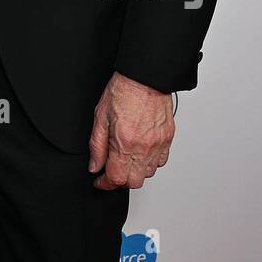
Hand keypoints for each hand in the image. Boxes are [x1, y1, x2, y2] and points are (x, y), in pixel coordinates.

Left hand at [88, 71, 174, 189]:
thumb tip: (94, 165)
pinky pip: (161, 161)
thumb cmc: (123, 91)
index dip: (105, 184)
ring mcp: (158, 144)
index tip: (100, 181)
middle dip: (120, 180)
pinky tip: (141, 153)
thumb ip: (97, 146)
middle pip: (134, 182)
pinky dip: (150, 163)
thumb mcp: (100, 117)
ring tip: (126, 160)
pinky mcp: (167, 139)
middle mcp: (144, 148)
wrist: (145, 78)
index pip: (116, 179)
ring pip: (148, 174)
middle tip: (111, 171)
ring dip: (135, 172)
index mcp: (125, 143)